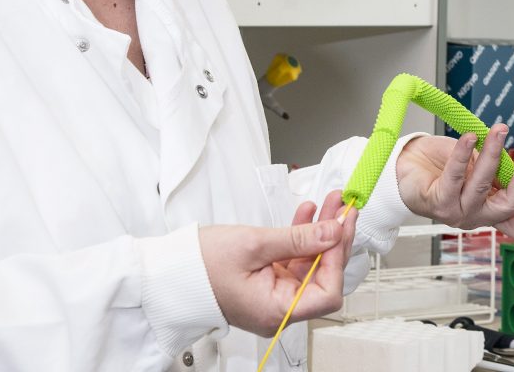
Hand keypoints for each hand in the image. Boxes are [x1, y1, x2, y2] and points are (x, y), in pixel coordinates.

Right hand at [199, 191, 357, 334]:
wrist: (170, 270)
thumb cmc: (201, 265)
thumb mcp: (255, 244)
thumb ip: (298, 239)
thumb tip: (333, 233)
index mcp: (276, 310)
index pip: (327, 293)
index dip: (337, 259)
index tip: (340, 228)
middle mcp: (278, 308)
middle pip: (322, 275)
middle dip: (334, 238)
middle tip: (343, 208)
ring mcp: (274, 294)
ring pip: (310, 263)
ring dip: (320, 232)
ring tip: (329, 203)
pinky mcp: (268, 280)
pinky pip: (294, 259)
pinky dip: (301, 236)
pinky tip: (307, 213)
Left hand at [396, 125, 513, 238]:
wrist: (409, 165)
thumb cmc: (446, 166)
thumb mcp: (481, 167)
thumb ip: (500, 170)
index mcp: (492, 210)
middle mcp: (477, 216)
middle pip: (509, 207)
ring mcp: (457, 212)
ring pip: (482, 186)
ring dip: (493, 154)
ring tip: (499, 131)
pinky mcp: (437, 202)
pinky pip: (454, 176)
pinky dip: (464, 153)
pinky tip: (470, 137)